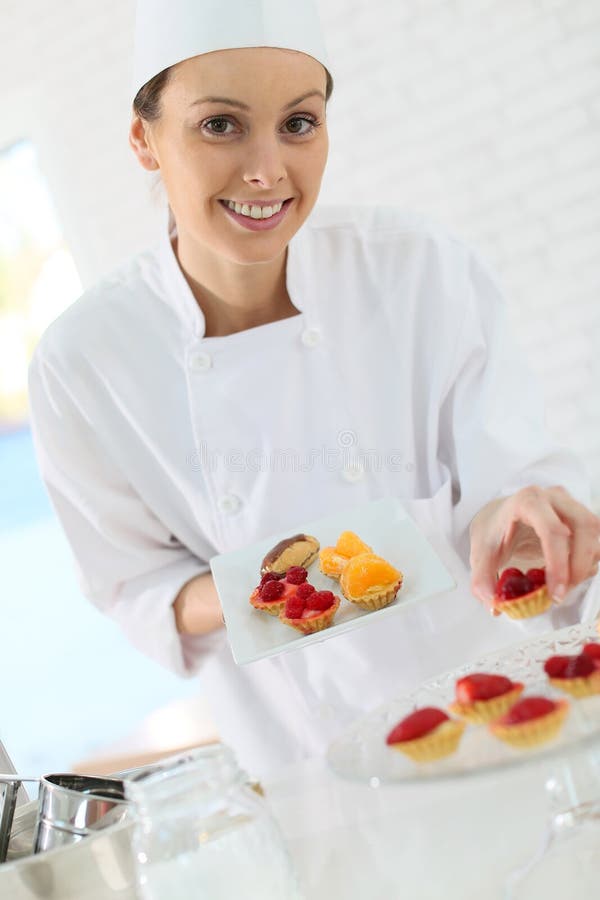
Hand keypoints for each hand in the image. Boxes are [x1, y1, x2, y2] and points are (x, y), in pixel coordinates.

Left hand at [469, 486, 599, 611]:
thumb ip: (482, 578)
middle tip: (562, 593)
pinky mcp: (579, 516)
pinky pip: (596, 538)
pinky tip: (570, 576)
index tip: (555, 592)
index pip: (552, 530)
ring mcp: (570, 504)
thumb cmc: (493, 530)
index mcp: (527, 501)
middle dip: (578, 565)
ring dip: (586, 564)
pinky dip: (589, 560)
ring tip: (564, 586)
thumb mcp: (481, 552)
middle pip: (584, 527)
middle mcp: (553, 497)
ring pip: (594, 531)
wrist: (497, 514)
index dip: (558, 563)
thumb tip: (494, 606)